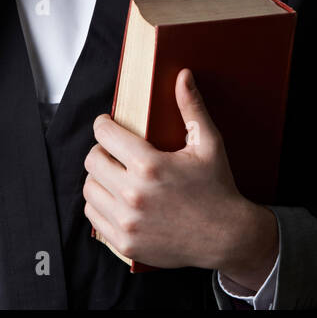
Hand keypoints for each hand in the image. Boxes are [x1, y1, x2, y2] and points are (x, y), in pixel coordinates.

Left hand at [83, 68, 277, 286]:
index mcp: (150, 165)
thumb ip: (191, 108)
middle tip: (113, 150)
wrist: (226, 237)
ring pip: (89, 189)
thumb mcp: (208, 144)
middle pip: (92, 160)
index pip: (105, 135)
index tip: (107, 124)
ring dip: (98, 177)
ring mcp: (127, 221)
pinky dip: (99, 204)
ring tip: (114, 173)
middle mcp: (133, 194)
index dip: (103, 124)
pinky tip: (115, 198)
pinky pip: (93, 216)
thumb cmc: (217, 188)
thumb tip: (182, 76)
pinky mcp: (125, 241)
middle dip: (101, 150)